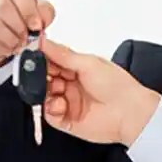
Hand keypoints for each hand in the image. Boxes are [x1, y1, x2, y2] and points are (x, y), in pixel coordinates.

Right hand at [0, 0, 55, 76]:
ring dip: (10, 38)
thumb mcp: (34, 14)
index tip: (36, 25)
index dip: (28, 7)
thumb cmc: (15, 22)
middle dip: (19, 25)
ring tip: (18, 44)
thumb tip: (41, 19)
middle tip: (27, 38)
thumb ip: (43, 12)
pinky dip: (0, 48)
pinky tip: (6, 49)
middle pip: (2, 5)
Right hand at [39, 39, 160, 145]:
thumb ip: (62, 54)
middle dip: (40, 77)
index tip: (32, 57)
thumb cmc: (117, 86)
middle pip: (45, 79)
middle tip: (42, 76)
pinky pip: (50, 115)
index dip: (41, 60)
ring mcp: (69, 103)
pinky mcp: (68, 121)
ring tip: (56, 91)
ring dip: (45, 93)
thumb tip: (43, 41)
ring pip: (44, 97)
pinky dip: (50, 109)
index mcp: (77, 68)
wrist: (129, 113)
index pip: (51, 61)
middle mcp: (71, 85)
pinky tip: (60, 105)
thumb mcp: (87, 63)